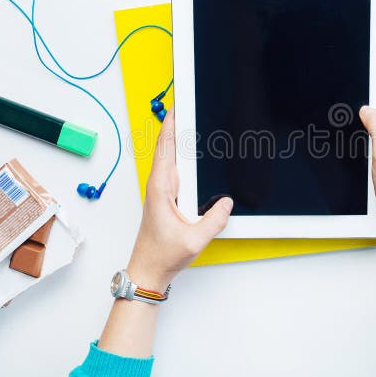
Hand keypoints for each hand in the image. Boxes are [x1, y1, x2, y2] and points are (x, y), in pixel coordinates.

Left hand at [126, 110, 233, 289]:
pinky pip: (178, 172)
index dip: (170, 124)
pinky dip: (185, 158)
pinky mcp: (168, 199)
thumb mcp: (195, 239)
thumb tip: (227, 202)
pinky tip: (196, 155)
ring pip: (173, 158)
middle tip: (191, 105)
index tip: (177, 104)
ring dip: (181, 141)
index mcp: (161, 188)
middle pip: (169, 147)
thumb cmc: (162, 256)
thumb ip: (214, 219)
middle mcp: (159, 186)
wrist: (148, 272)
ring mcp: (163, 191)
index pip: (165, 147)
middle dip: (178, 125)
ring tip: (196, 122)